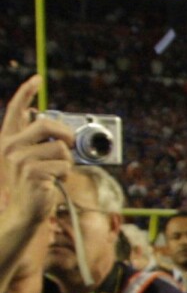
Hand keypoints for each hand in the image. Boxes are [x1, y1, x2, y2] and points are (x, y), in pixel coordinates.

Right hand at [0, 76, 72, 231]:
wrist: (24, 213)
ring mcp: (20, 159)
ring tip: (55, 174)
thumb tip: (69, 136)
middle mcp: (10, 147)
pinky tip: (54, 183)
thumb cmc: (34, 187)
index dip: (26, 92)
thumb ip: (44, 144)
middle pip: (47, 124)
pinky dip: (66, 175)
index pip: (16, 110)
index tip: (37, 79)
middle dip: (65, 134)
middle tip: (70, 145)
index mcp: (9, 141)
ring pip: (60, 148)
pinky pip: (64, 166)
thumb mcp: (35, 162)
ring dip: (66, 163)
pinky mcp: (33, 172)